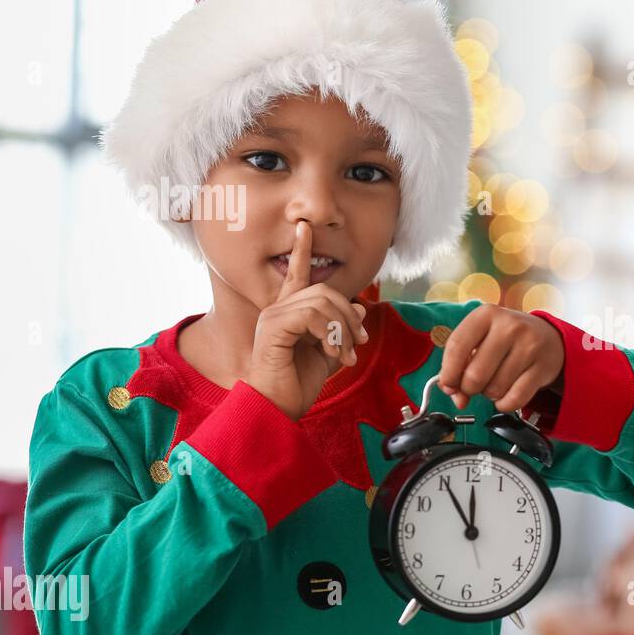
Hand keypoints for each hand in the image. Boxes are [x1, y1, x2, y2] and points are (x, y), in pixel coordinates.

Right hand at [242, 220, 369, 420]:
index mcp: (289, 312)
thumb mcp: (328, 353)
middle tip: (361, 342)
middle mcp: (278, 309)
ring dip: (344, 329)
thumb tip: (358, 305)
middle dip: (350, 315)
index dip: (303, 250)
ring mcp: (272, 316)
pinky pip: (311, 315)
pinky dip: (331, 334)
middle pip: (324, 290)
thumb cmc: (298, 384)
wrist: (278, 408)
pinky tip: (333, 354)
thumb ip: (341, 329)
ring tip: (347, 354)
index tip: (305, 227)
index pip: (298, 274)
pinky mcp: (272, 327)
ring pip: (322, 301)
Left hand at [437, 303, 563, 412]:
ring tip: (495, 383)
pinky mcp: (543, 367)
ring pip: (495, 389)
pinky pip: (515, 399)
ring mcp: (529, 346)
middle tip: (475, 386)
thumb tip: (456, 397)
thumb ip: (461, 365)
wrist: (549, 338)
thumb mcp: (481, 340)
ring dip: (489, 395)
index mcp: (486, 314)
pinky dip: (505, 404)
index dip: (448, 373)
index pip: (457, 346)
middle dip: (469, 388)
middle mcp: (509, 326)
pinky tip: (506, 395)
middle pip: (475, 374)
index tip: (448, 386)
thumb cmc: (507, 340)